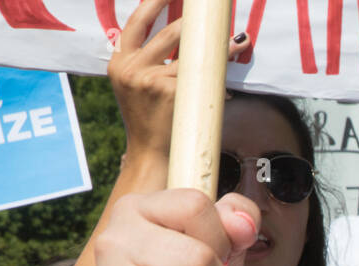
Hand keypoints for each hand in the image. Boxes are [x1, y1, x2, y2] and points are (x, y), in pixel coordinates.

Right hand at [110, 0, 251, 162]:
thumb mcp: (137, 87)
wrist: (150, 157)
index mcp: (120, 61)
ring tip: (238, 43)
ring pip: (191, 54)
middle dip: (197, 25)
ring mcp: (148, 79)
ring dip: (220, 48)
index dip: (154, 2)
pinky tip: (228, 92)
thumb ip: (148, 62)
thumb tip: (184, 39)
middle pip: (170, 33)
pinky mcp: (168, 91)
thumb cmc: (151, 123)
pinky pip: (201, 80)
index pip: (137, 22)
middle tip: (216, 16)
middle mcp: (130, 67)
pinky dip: (218, 84)